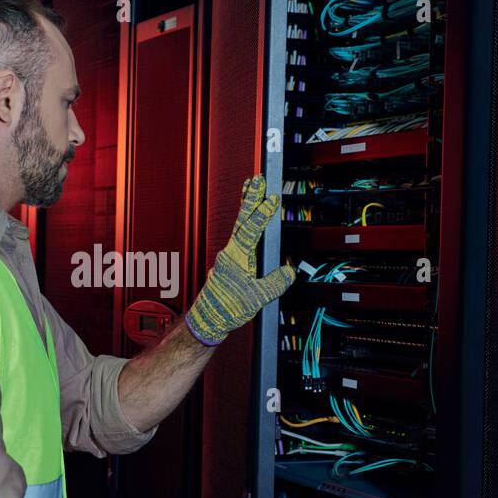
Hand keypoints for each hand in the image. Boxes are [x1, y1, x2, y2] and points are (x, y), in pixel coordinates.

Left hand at [185, 175, 295, 345]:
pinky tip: (251, 221)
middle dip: (250, 197)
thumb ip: (276, 282)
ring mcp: (229, 256)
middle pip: (242, 219)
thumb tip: (289, 271)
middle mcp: (230, 252)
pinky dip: (246, 225)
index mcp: (236, 257)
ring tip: (252, 189)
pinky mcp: (229, 263)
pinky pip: (240, 238)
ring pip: (240, 226)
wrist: (208, 320)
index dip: (262, 214)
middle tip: (257, 178)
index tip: (271, 199)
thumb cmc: (227, 308)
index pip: (251, 229)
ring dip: (247, 207)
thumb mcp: (258, 297)